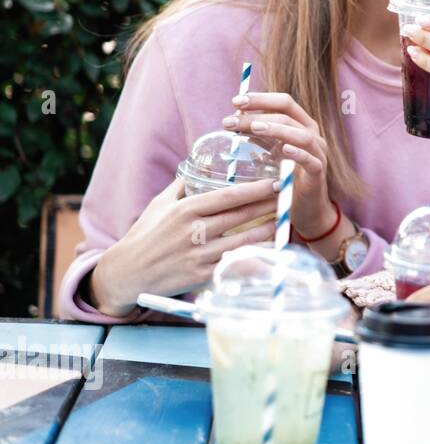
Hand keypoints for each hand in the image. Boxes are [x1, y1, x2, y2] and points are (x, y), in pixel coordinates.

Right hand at [91, 176, 277, 315]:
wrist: (127, 273)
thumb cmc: (145, 235)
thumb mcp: (160, 205)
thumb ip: (181, 187)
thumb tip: (197, 167)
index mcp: (185, 210)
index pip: (229, 196)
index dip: (256, 189)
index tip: (274, 181)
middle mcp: (194, 231)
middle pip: (241, 216)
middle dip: (268, 204)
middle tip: (287, 195)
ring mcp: (200, 255)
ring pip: (245, 240)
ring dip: (268, 229)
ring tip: (284, 219)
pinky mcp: (204, 275)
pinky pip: (237, 263)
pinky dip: (256, 255)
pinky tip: (271, 249)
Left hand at [222, 92, 334, 240]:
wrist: (306, 207)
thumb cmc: (287, 175)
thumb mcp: (271, 151)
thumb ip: (259, 135)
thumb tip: (233, 119)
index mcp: (301, 125)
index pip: (284, 102)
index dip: (261, 98)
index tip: (236, 101)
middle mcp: (313, 135)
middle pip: (288, 116)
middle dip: (258, 115)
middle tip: (231, 120)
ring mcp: (318, 154)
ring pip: (302, 135)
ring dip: (277, 129)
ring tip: (254, 128)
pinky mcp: (319, 174)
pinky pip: (312, 161)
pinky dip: (299, 154)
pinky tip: (284, 150)